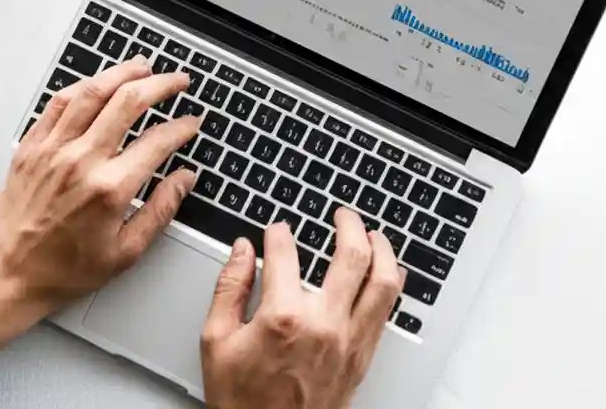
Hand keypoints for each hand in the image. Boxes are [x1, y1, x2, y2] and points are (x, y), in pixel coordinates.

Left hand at [0, 57, 200, 349]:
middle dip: (161, 85)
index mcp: (109, 189)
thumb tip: (184, 180)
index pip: (158, 141)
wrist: (9, 274)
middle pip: (128, 102)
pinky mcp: (31, 148)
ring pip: (92, 92)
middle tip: (177, 81)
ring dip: (122, 73)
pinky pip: (58, 104)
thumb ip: (161, 210)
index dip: (182, 127)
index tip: (191, 123)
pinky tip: (98, 83)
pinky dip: (82, 87)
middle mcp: (81, 162)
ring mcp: (53, 150)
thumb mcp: (126, 252)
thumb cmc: (63, 269)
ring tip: (142, 66)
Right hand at [201, 209, 405, 408]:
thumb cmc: (242, 402)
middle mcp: (324, 325)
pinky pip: (386, 311)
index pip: (285, 253)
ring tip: (374, 235)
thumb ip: (228, 289)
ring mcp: (349, 341)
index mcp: (283, 317)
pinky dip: (389, 284)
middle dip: (348, 224)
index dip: (278, 233)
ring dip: (382, 249)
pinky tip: (384, 273)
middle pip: (351, 256)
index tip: (275, 230)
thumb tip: (239, 252)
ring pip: (383, 282)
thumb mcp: (216, 342)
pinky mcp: (362, 357)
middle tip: (342, 214)